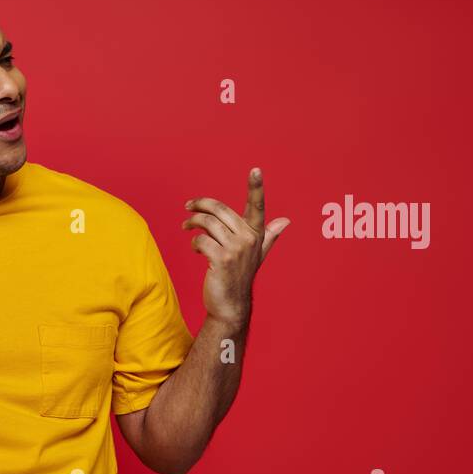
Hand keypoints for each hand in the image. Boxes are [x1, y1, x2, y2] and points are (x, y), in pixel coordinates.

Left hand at [181, 167, 288, 327]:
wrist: (230, 304)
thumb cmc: (240, 276)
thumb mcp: (257, 254)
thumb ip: (269, 235)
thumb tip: (286, 221)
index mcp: (256, 233)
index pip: (257, 206)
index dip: (256, 187)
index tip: (255, 169)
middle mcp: (248, 239)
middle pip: (219, 209)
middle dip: (200, 205)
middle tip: (188, 206)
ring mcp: (235, 250)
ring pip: (207, 224)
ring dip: (192, 223)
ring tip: (186, 227)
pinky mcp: (221, 260)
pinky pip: (201, 241)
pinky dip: (194, 243)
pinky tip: (195, 248)